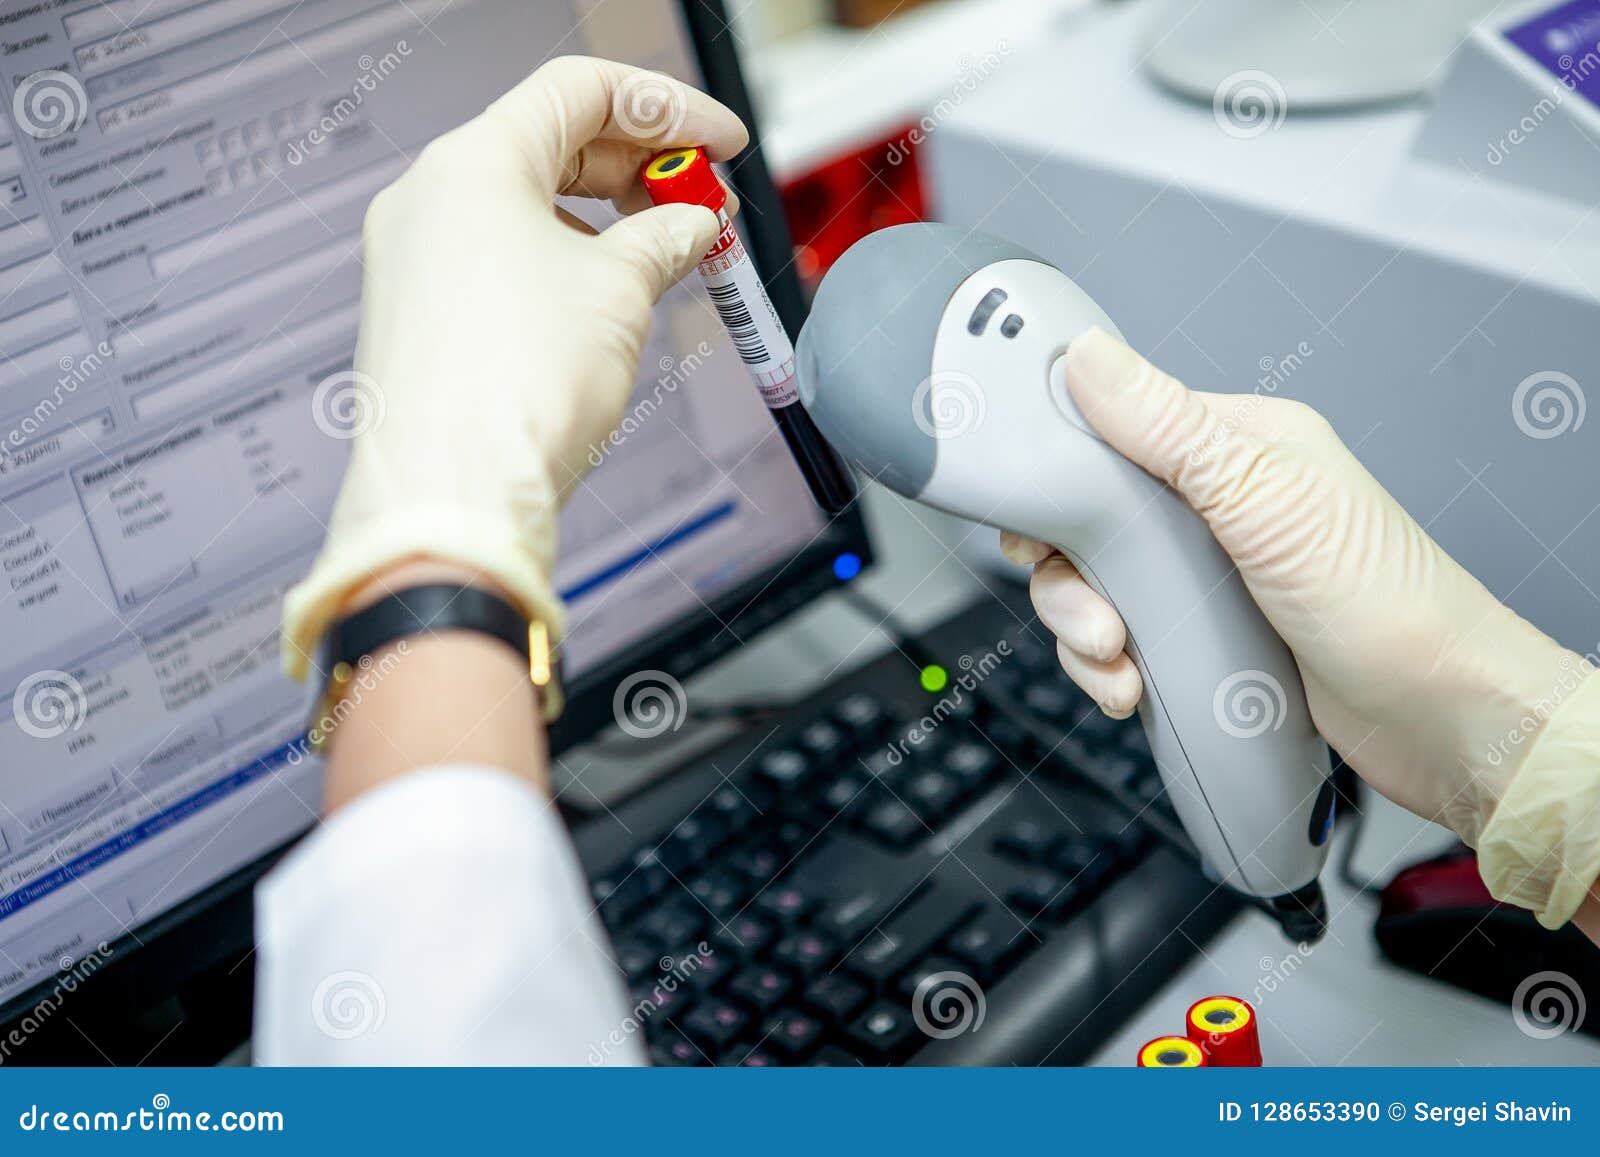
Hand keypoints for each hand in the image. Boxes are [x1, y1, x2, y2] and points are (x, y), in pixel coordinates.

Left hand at [281, 57, 746, 675]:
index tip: (717, 141)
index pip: (581, 91)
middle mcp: (431, 200)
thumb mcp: (620, 292)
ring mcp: (417, 258)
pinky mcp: (421, 315)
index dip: (667, 109)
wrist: (452, 499)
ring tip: (670, 254)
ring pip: (528, 205)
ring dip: (607, 219)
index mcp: (472, 165)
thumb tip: (688, 226)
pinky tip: (612, 297)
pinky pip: (503, 259)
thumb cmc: (511, 394)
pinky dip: (565, 262)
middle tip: (705, 202)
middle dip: (641, 168)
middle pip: (553, 144)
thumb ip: (663, 238)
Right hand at [1006, 329, 1597, 921]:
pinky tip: (1131, 688)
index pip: (1114, 432)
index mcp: (1238, 447)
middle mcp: (1219, 507)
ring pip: (1098, 588)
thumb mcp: (1266, 499)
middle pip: (1091, 521)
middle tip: (1093, 614)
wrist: (1440, 721)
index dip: (1061, 473)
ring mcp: (1209, 577)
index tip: (1035, 517)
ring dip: (1086, 630)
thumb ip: (1168, 429)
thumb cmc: (1387, 603)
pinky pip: (1122, 641)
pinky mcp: (1204, 638)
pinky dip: (1110, 669)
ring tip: (1115, 661)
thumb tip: (1089, 357)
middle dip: (1070, 576)